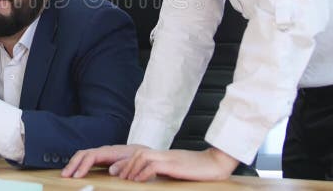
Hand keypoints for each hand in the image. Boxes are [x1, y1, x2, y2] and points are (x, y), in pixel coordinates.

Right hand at [61, 144, 148, 177]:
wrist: (141, 153)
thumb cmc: (137, 158)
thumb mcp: (133, 161)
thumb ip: (123, 165)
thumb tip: (111, 170)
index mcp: (109, 151)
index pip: (91, 156)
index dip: (83, 166)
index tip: (77, 176)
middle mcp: (102, 151)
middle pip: (83, 154)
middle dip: (72, 164)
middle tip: (65, 175)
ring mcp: (100, 153)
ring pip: (82, 155)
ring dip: (73, 164)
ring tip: (65, 174)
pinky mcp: (99, 158)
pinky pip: (85, 159)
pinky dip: (77, 164)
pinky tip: (74, 172)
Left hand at [114, 147, 238, 181]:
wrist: (217, 163)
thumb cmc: (200, 169)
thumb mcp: (179, 170)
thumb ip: (166, 172)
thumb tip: (154, 178)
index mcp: (164, 156)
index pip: (140, 154)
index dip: (127, 161)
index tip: (116, 171)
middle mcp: (164, 154)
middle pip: (137, 153)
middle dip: (125, 164)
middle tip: (116, 175)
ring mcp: (169, 158)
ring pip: (142, 156)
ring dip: (131, 167)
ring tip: (125, 179)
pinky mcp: (174, 165)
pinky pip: (154, 165)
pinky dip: (144, 172)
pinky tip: (139, 180)